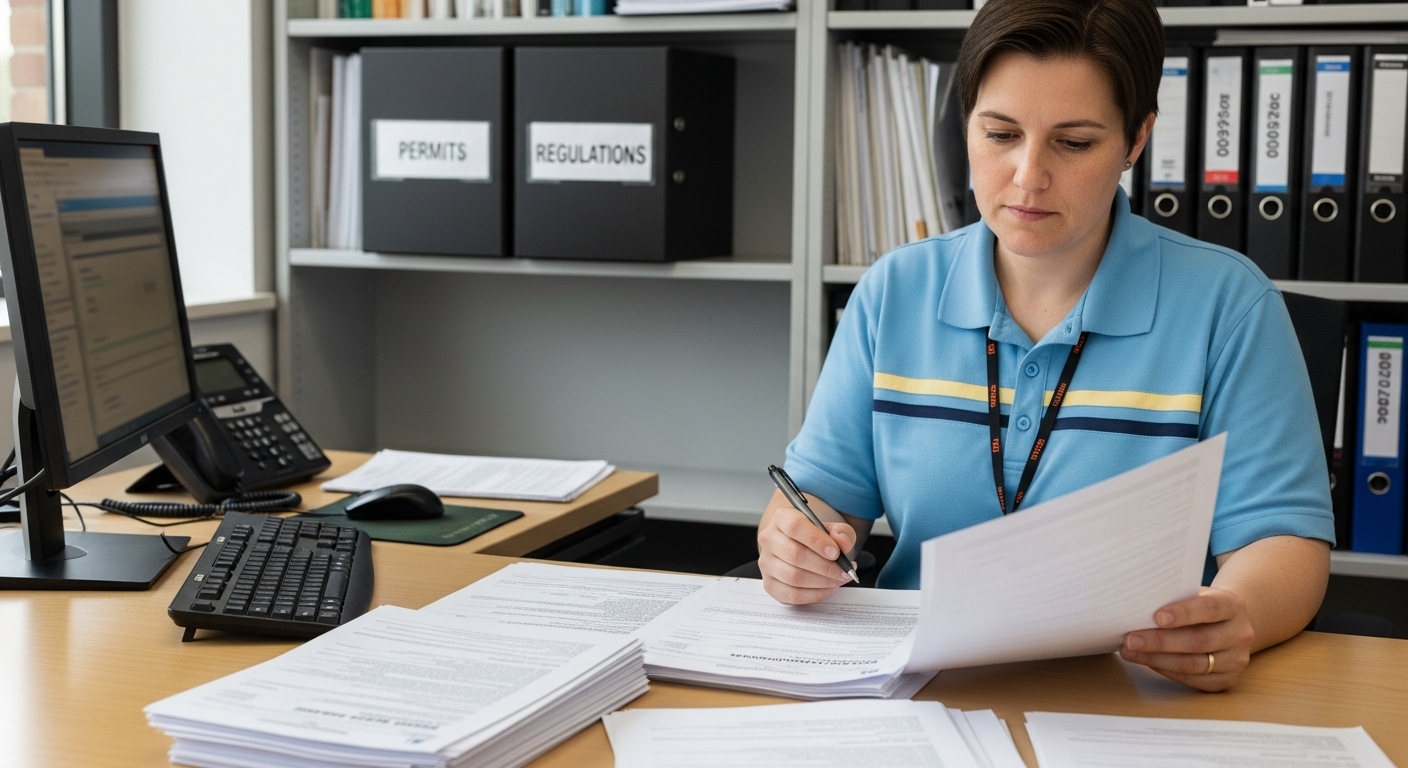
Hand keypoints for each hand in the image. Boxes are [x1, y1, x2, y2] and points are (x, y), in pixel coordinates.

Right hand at [758, 506, 855, 604]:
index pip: (795, 527)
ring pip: (793, 577)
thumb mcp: (832, 528)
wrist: (798, 546)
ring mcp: (766, 563)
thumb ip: (841, 532)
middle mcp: (769, 539)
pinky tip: (828, 588)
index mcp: (782, 518)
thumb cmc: (814, 536)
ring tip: (839, 579)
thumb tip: (843, 544)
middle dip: (825, 566)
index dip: (816, 540)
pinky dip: (814, 594)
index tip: (836, 552)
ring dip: (822, 581)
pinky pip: (792, 594)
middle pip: (795, 555)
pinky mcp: (769, 584)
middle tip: (844, 571)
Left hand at [1119, 587, 1256, 691]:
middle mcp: (1240, 633)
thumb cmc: (1201, 606)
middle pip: (1198, 641)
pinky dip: (1167, 671)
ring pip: (1194, 664)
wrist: (1228, 623)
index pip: (1210, 608)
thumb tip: (1137, 610)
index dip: (1184, 613)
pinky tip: (1148, 662)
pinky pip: (1194, 680)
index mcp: (1233, 605)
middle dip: (1160, 642)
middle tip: (1131, 640)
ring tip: (1130, 652)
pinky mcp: (1227, 679)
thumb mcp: (1194, 595)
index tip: (1157, 617)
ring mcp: (1236, 659)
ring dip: (1157, 659)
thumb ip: (1174, 599)